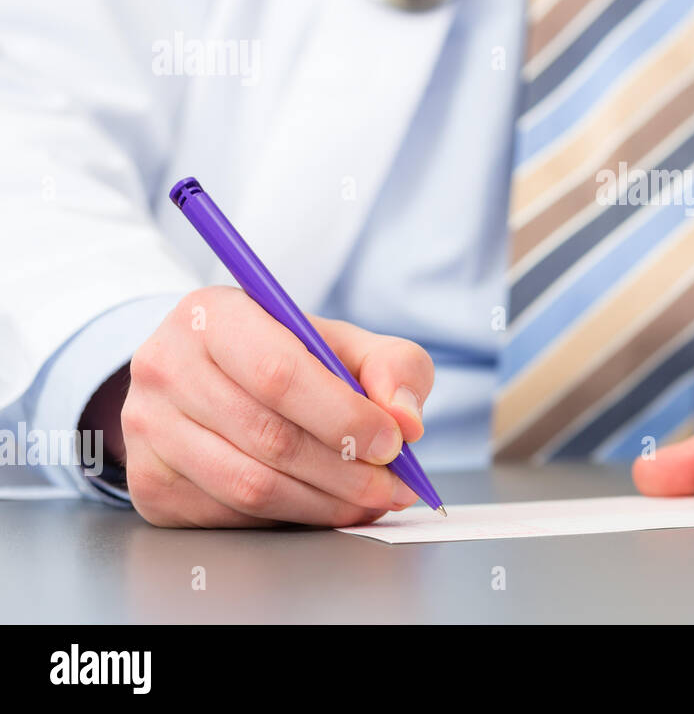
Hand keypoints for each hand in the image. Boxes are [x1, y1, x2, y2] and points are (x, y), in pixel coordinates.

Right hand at [117, 286, 433, 527]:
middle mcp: (165, 366)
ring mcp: (148, 429)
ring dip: (324, 503)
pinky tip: (324, 506)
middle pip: (268, 436)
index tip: (392, 442)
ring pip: (250, 485)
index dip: (343, 416)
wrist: (213, 379)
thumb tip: (406, 420)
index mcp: (214, 315)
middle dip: (345, 471)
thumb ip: (391, 367)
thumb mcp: (345, 343)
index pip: (279, 373)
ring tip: (370, 500)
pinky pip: (231, 516)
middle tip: (394, 486)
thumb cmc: (287, 357)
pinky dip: (290, 518)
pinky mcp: (149, 483)